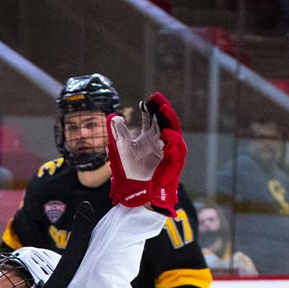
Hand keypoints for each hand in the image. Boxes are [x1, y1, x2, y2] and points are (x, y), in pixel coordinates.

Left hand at [108, 91, 186, 214]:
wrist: (135, 189)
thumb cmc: (130, 170)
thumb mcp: (121, 148)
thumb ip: (118, 133)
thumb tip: (113, 117)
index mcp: (149, 135)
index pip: (151, 117)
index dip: (148, 108)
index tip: (144, 101)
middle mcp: (160, 139)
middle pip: (163, 120)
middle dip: (161, 108)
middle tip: (157, 98)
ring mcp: (168, 148)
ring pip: (172, 130)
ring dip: (168, 119)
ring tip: (163, 109)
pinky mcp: (173, 160)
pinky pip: (175, 148)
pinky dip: (171, 140)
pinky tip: (165, 132)